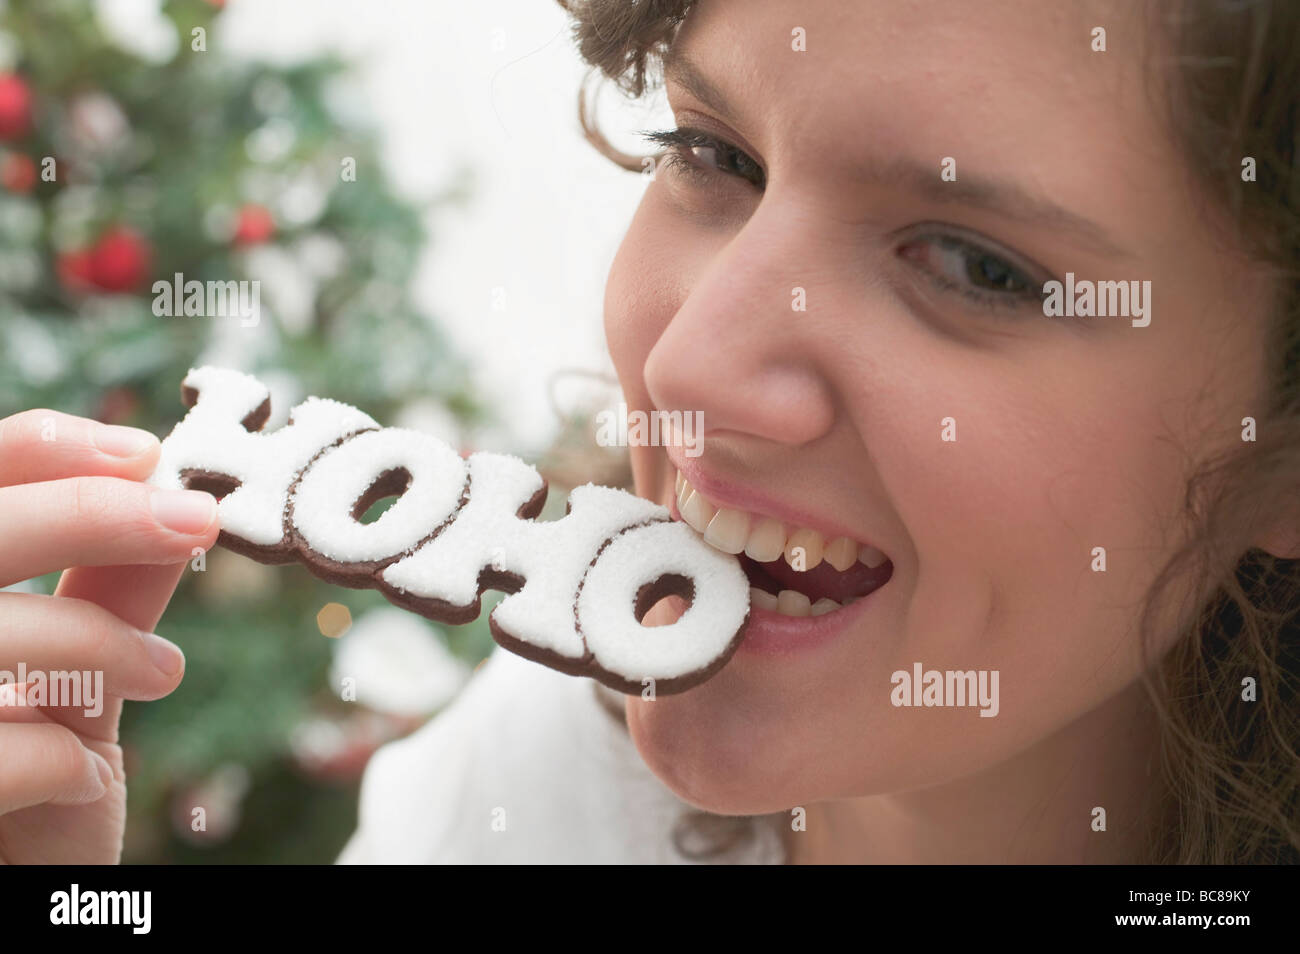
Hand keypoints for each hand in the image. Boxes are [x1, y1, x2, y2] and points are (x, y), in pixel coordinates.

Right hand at [0, 409, 217, 862]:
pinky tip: (89, 774)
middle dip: (88, 512)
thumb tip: (179, 500)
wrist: (17, 891)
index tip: (148, 453)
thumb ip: (106, 599)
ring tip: (165, 672)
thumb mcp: (71, 688)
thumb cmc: (29, 797)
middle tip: (194, 520)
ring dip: (99, 643)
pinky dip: (57, 759)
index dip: (43, 450)